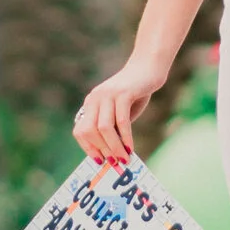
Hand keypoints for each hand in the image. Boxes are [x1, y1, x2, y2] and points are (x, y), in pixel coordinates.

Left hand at [73, 54, 167, 169]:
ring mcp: (108, 94)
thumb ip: (114, 128)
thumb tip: (112, 154)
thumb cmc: (136, 93)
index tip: (100, 161)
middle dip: (102, 150)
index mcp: (91, 103)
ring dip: (114, 147)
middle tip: (115, 162)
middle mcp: (95, 98)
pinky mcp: (124, 93)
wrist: (149, 67)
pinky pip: (121, 120)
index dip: (88, 148)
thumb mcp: (120, 112)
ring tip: (124, 159)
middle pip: (89, 131)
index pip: (80, 130)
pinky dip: (126, 137)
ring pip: (104, 128)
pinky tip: (131, 148)